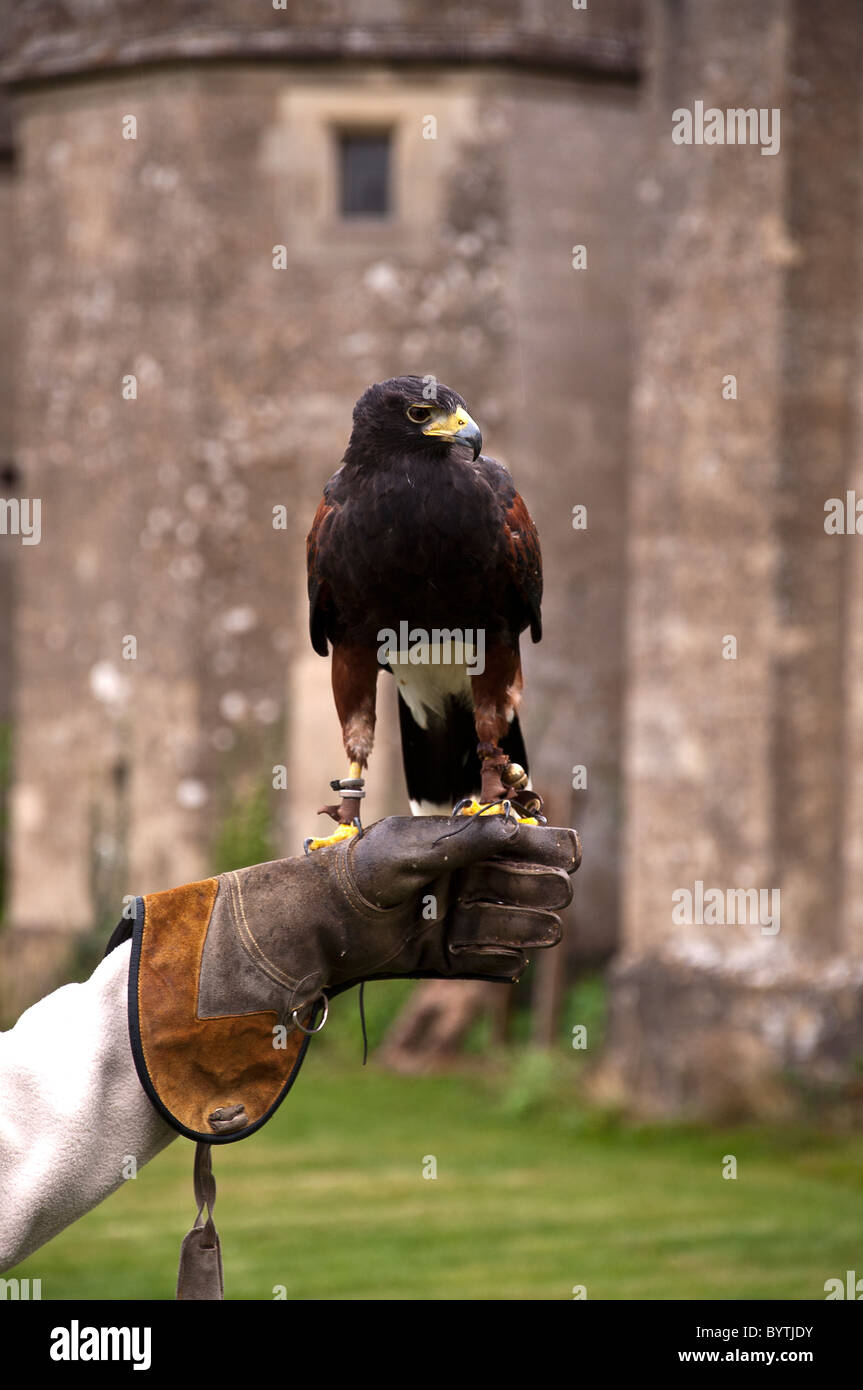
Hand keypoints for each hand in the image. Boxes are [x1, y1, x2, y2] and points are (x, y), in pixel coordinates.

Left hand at [206, 814, 579, 1020]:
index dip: (549, 847)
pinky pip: (489, 961)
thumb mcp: (412, 845)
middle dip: (542, 886)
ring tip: (545, 928)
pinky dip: (501, 958)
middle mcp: (467, 880)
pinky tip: (507, 954)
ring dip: (528, 925)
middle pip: (527, 884)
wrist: (324, 919)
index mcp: (463, 844)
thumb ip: (465, 838)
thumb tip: (518, 829)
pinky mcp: (447, 955)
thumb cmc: (365, 869)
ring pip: (513, 924)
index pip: (522, 843)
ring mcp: (459, 918)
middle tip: (554, 891)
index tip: (570, 855)